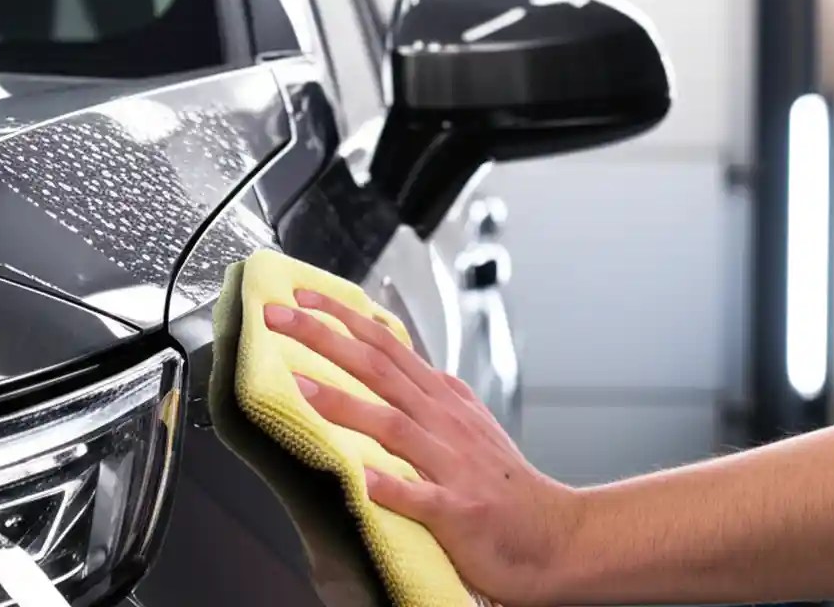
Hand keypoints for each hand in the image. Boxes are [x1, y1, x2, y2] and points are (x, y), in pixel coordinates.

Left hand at [264, 290, 581, 605]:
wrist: (554, 534)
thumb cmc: (501, 482)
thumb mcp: (463, 422)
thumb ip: (422, 392)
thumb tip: (384, 354)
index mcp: (441, 399)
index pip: (385, 345)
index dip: (342, 319)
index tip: (300, 299)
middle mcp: (444, 422)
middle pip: (379, 369)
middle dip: (326, 339)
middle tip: (279, 319)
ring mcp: (452, 465)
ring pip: (393, 424)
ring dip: (345, 404)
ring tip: (300, 387)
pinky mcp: (460, 511)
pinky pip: (422, 497)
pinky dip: (394, 487)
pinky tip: (363, 480)